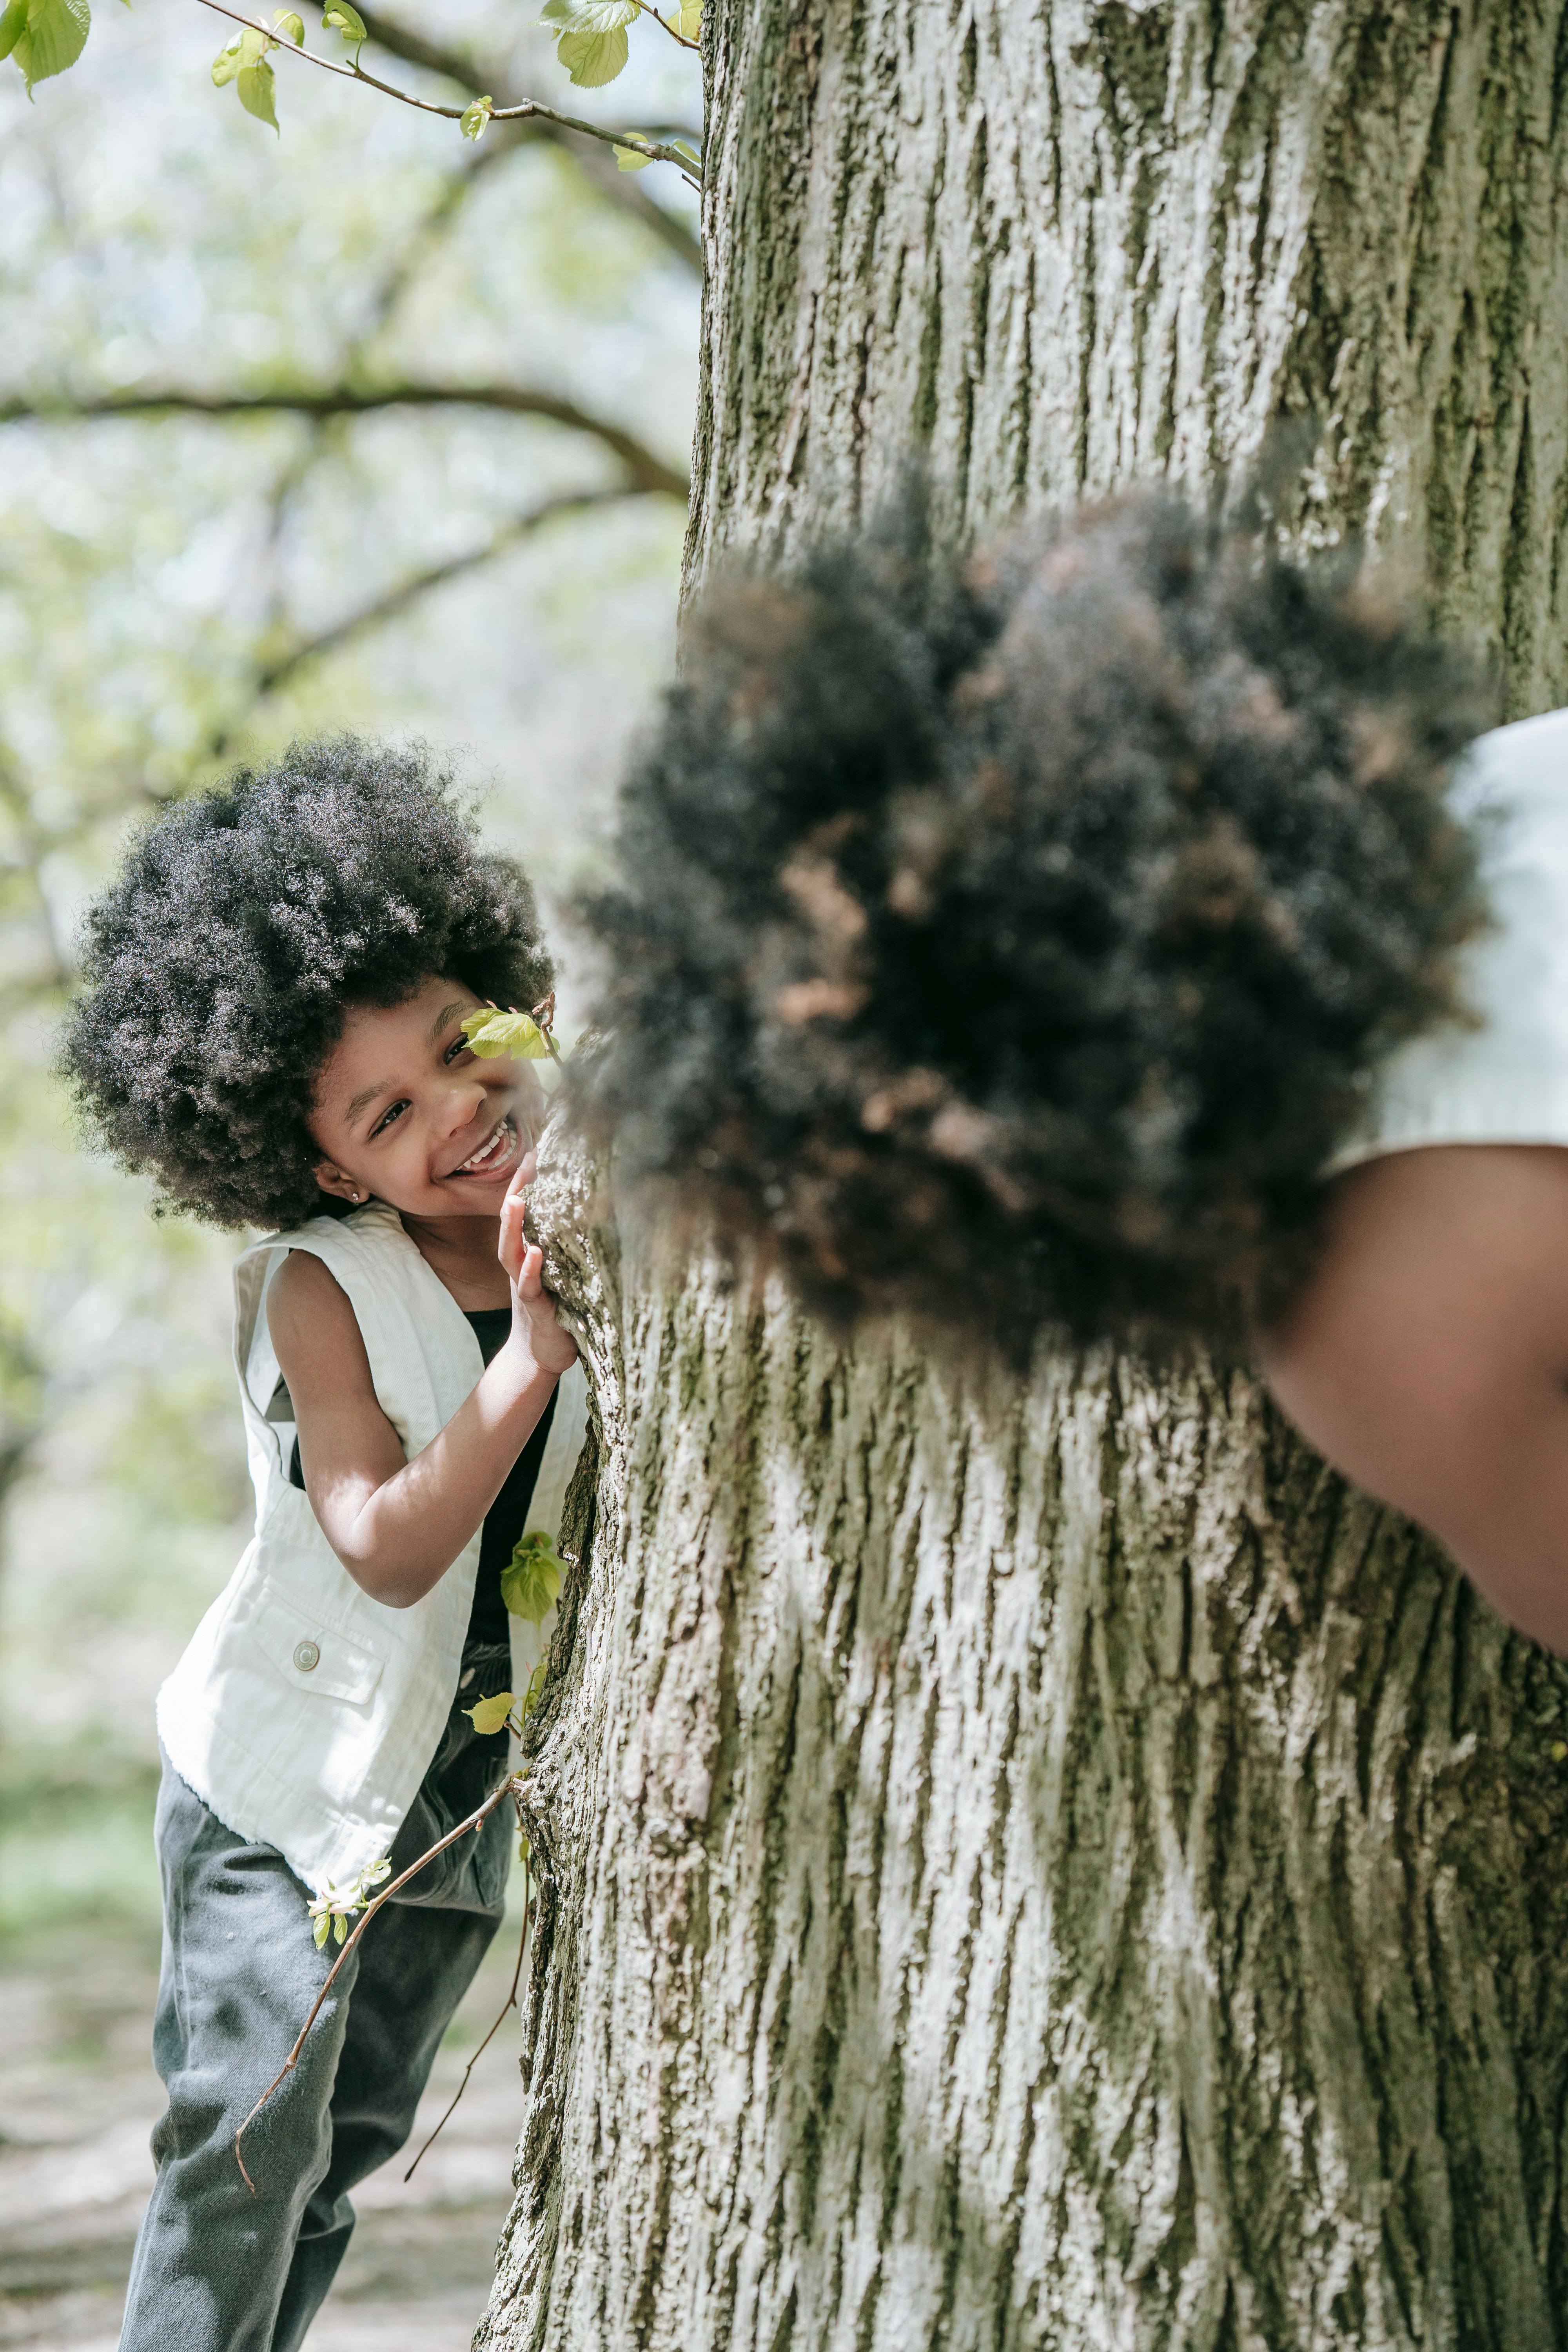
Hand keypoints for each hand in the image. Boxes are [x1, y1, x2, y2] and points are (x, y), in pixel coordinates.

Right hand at [498, 1166, 578, 1375]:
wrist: (541, 1356)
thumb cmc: (557, 1310)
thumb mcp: (564, 1273)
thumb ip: (570, 1247)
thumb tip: (597, 1214)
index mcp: (529, 1255)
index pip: (526, 1214)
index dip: (528, 1184)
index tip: (536, 1152)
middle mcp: (522, 1267)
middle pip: (513, 1225)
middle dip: (517, 1193)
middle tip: (525, 1164)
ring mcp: (524, 1288)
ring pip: (511, 1252)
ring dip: (513, 1226)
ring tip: (517, 1200)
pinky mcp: (536, 1310)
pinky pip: (529, 1288)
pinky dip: (530, 1270)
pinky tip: (535, 1254)